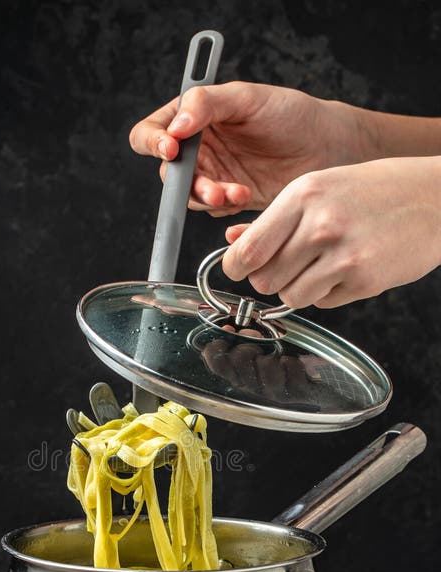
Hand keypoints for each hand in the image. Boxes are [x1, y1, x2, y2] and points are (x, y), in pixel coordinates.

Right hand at [129, 82, 364, 215]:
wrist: (327, 148)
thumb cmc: (291, 114)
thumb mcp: (247, 97)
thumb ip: (207, 104)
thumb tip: (176, 126)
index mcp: (193, 119)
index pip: (151, 132)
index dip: (153, 142)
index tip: (172, 147)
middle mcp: (199, 150)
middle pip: (170, 174)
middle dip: (188, 183)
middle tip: (213, 188)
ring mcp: (214, 177)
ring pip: (190, 198)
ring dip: (208, 199)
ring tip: (236, 194)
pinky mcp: (230, 201)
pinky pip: (215, 214)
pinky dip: (227, 211)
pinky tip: (247, 199)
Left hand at [222, 156, 440, 307]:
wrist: (436, 197)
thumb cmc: (376, 191)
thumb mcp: (320, 189)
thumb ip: (273, 219)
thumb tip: (231, 242)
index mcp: (303, 195)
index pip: (247, 251)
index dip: (235, 267)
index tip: (239, 270)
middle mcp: (320, 224)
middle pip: (264, 280)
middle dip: (271, 278)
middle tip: (289, 266)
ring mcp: (343, 254)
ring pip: (290, 297)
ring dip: (298, 289)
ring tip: (320, 266)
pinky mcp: (364, 279)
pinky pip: (322, 302)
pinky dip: (327, 293)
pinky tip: (347, 268)